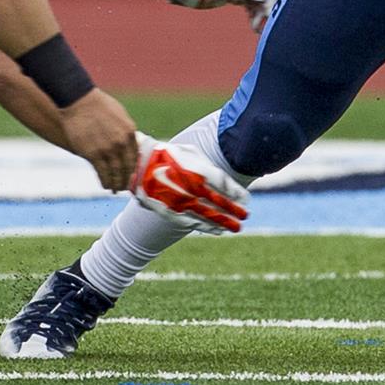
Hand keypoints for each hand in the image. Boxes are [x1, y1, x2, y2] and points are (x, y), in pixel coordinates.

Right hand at [58, 88, 137, 190]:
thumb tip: (128, 143)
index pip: (135, 156)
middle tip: (125, 187)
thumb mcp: (120, 115)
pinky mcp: (92, 154)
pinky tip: (105, 185)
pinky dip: (105, 181)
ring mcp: (107, 149)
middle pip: (127, 167)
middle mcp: (121, 143)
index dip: (134, 168)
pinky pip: (102, 172)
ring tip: (115, 189)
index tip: (133, 175)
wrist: (79, 101)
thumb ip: (125, 131)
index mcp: (130, 132)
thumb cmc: (98, 105)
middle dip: (126, 180)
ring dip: (116, 184)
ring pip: (115, 173)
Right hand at [130, 132, 250, 233]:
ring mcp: (181, 202)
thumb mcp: (190, 153)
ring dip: (223, 223)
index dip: (236, 193)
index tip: (246, 199)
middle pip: (218, 203)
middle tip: (245, 217)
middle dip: (233, 211)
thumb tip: (222, 178)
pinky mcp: (170, 212)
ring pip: (207, 216)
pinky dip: (206, 227)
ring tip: (236, 228)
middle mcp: (191, 189)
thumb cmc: (167, 154)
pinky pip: (192, 222)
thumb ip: (206, 165)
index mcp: (197, 171)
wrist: (137, 164)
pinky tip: (217, 231)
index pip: (223, 185)